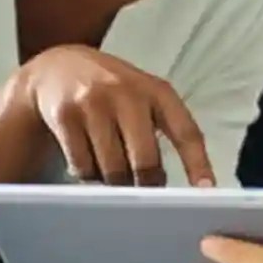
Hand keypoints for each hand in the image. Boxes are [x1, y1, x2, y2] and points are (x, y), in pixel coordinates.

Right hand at [15, 45, 213, 186]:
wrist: (58, 67)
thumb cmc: (112, 90)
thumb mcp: (143, 96)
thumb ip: (160, 128)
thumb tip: (174, 183)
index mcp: (157, 91)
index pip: (186, 132)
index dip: (197, 163)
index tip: (205, 190)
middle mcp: (128, 94)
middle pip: (145, 161)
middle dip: (147, 186)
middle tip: (145, 195)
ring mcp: (94, 104)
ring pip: (112, 170)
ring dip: (115, 183)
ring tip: (113, 174)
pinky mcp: (65, 117)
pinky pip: (82, 167)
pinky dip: (88, 175)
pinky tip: (88, 162)